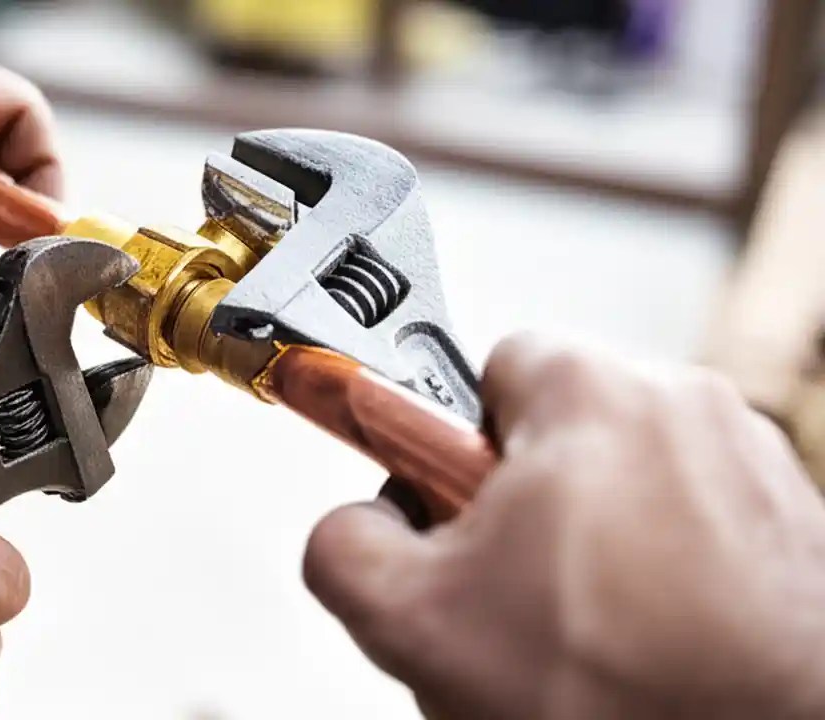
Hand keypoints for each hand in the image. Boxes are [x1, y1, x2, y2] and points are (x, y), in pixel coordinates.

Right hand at [304, 335, 824, 718]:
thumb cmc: (629, 696)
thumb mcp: (413, 624)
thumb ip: (344, 544)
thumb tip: (356, 525)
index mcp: (594, 395)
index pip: (481, 369)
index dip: (442, 446)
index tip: (434, 490)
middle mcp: (685, 407)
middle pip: (551, 429)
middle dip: (514, 505)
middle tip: (507, 589)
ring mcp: (752, 465)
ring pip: (620, 480)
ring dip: (587, 540)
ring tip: (583, 626)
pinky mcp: (792, 524)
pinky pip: (689, 522)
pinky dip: (658, 569)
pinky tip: (643, 639)